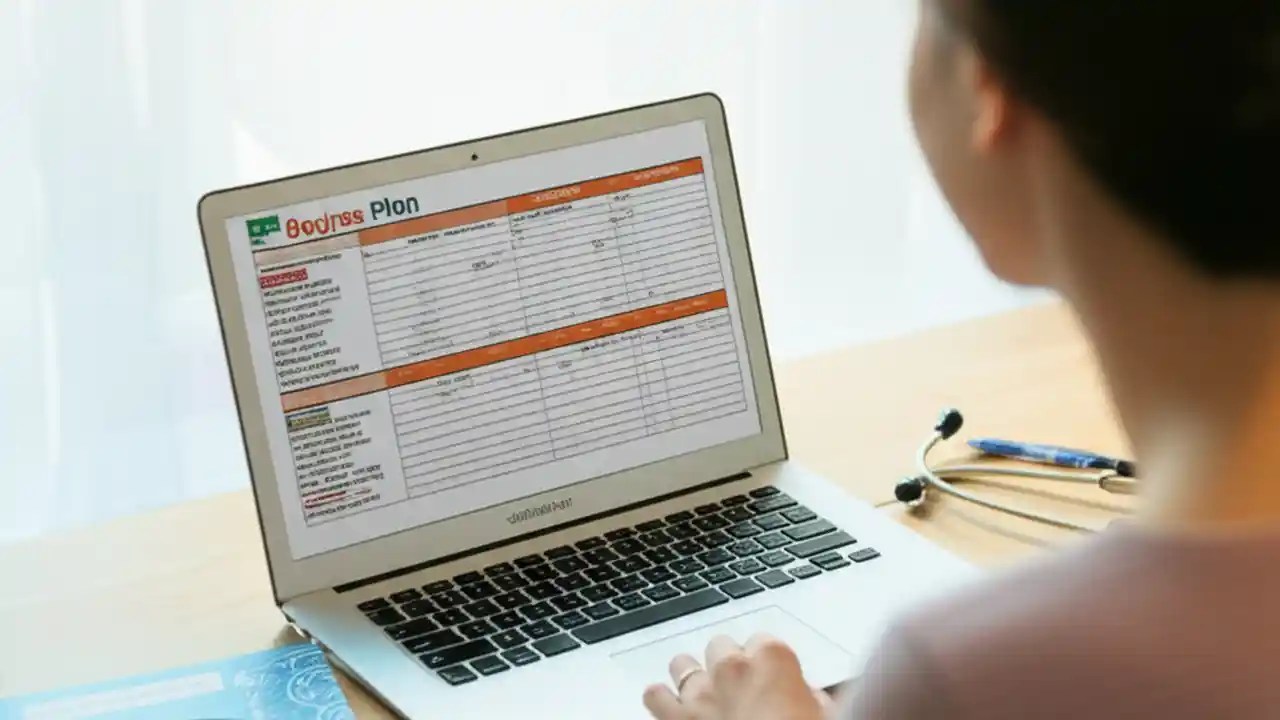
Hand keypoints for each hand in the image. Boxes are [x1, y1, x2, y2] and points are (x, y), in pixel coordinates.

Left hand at [642, 633, 832, 719]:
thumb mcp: (825, 716)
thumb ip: (812, 699)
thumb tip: (808, 698)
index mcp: (771, 659)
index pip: (765, 641)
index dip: (768, 663)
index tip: (773, 678)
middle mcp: (730, 667)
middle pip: (721, 646)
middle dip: (728, 665)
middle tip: (740, 689)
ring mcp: (699, 691)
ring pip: (683, 664)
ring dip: (692, 676)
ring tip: (703, 695)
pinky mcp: (674, 718)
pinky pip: (655, 695)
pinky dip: (663, 700)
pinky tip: (673, 709)